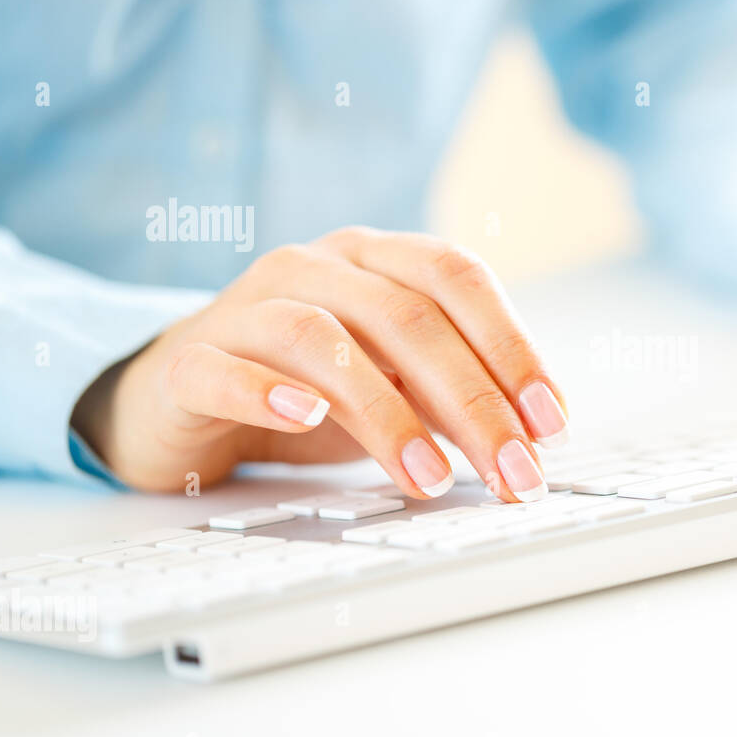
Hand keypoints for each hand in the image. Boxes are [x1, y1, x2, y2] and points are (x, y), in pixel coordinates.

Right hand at [71, 227, 568, 500]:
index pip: (459, 279)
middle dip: (474, 401)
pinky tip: (307, 419)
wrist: (185, 393)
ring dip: (387, 414)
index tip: (551, 422)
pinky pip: (225, 368)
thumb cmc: (308, 385)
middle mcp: (317, 267)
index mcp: (377, 259)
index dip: (513, 346)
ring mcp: (248, 305)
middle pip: (408, 317)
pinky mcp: (190, 358)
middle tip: (512, 471)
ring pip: (323, 340)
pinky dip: (268, 392)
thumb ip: (453, 394)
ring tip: (430, 477)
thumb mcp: (394, 383)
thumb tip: (532, 439)